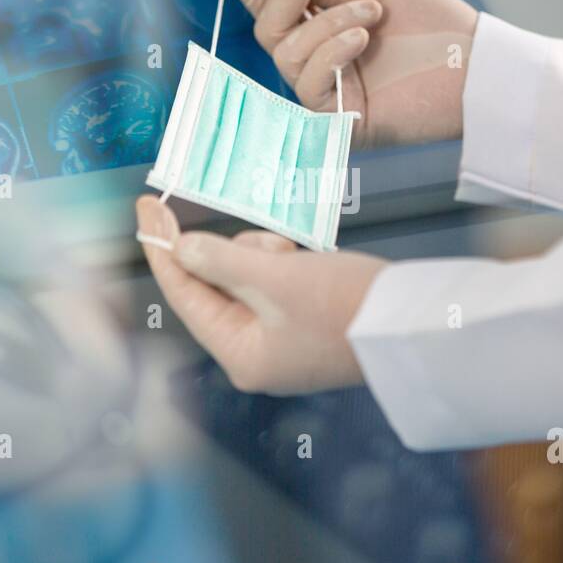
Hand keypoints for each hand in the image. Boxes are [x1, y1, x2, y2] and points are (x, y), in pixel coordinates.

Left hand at [136, 195, 385, 393]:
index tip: (146, 206)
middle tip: (277, 250)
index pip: (184, 295)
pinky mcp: (303, 323)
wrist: (416, 322)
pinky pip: (273, 281)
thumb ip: (222, 261)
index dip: (162, 248)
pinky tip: (309, 263)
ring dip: (265, 255)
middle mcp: (255, 354)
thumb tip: (183, 249)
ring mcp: (280, 340)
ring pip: (245, 277)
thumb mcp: (278, 278)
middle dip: (238, 255)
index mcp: (241, 356)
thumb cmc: (351, 307)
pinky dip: (284, 264)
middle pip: (216, 285)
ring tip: (300, 259)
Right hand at [213, 0, 478, 148]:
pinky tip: (362, 40)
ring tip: (372, 14)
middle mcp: (320, 63)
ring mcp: (327, 95)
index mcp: (326, 30)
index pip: (276, 8)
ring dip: (328, 22)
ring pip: (287, 53)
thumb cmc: (437, 28)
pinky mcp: (339, 124)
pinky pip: (309, 83)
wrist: (478, 65)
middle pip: (269, 29)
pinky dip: (331, 52)